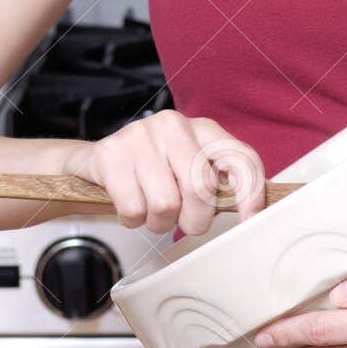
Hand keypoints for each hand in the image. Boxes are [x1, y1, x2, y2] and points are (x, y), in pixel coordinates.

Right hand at [62, 111, 265, 234]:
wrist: (95, 162)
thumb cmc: (152, 172)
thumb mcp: (189, 170)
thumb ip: (219, 184)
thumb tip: (250, 213)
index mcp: (203, 128)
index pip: (240, 158)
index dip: (250, 194)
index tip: (248, 220)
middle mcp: (174, 125)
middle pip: (201, 189)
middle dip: (195, 220)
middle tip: (185, 222)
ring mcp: (141, 136)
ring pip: (166, 205)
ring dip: (158, 222)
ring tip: (151, 210)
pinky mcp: (111, 153)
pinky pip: (133, 208)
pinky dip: (132, 219)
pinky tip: (130, 205)